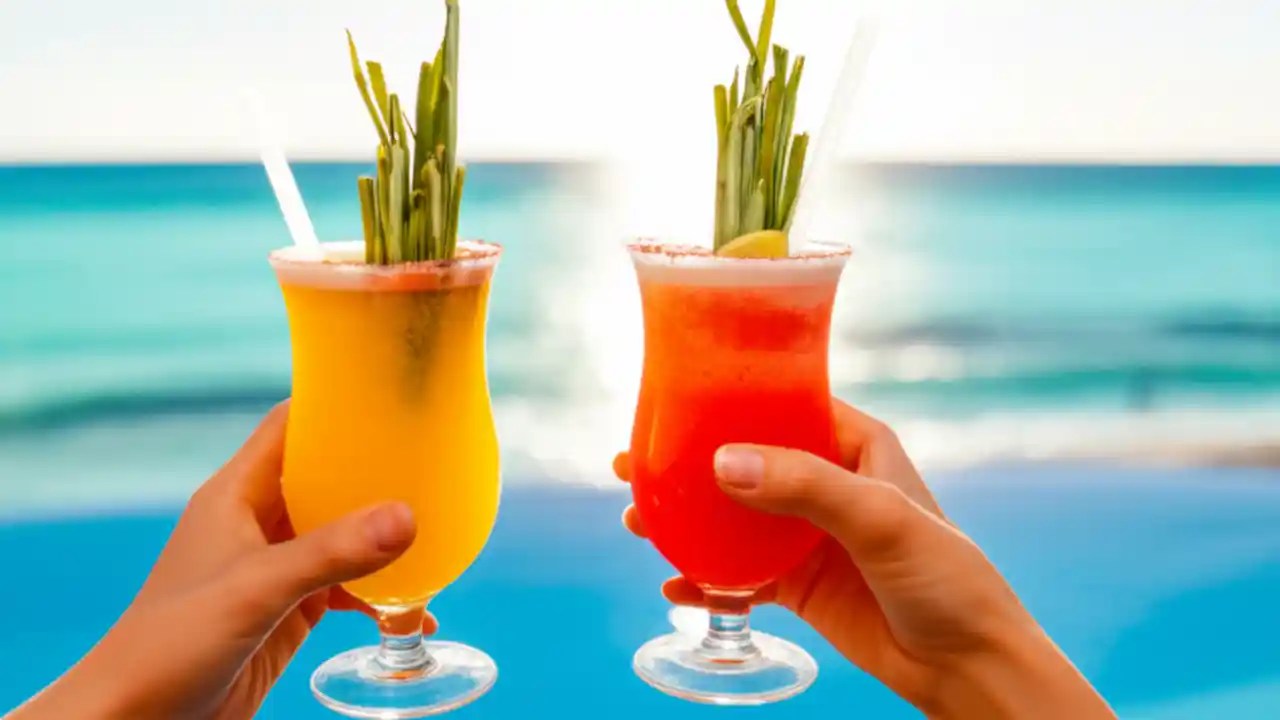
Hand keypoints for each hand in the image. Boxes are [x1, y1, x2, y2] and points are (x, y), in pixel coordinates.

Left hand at [8, 401, 435, 719]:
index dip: (335, 406)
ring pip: (341, 535)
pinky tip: (410, 612)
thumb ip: (330, 554)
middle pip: (326, 477)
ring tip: (435, 541)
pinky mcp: (287, 611)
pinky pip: (344, 588)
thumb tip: (406, 517)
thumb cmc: (169, 646)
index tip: (390, 398)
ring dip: (382, 541)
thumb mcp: (256, 591)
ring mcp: (274, 568)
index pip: (290, 426)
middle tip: (432, 467)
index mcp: (237, 495)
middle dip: (375, 474)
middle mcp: (257, 523)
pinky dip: (378, 596)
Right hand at [617, 399, 1113, 718]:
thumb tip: (722, 463)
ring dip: (686, 522)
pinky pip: (739, 575)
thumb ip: (804, 486)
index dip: (729, 400)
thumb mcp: (879, 518)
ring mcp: (809, 535)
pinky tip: (675, 586)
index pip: (784, 403)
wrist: (965, 663)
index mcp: (855, 444)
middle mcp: (827, 482)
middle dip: (688, 464)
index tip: (674, 398)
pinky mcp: (799, 584)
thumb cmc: (945, 577)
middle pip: (744, 462)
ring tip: (635, 522)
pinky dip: (706, 580)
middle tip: (632, 465)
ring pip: (732, 519)